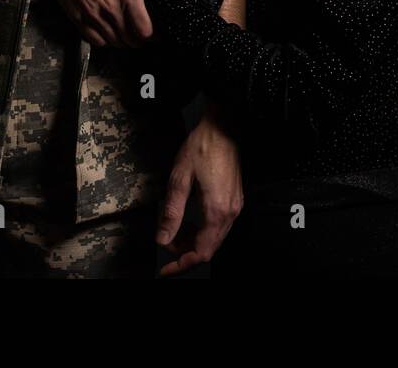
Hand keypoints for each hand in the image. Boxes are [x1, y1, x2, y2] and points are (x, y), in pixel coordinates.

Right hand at [38, 0, 183, 47]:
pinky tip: (107, 32)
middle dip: (140, 39)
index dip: (154, 35)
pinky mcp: (76, 17)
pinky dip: (104, 40)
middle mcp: (112, 9)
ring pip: (114, 42)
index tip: (157, 32)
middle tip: (144, 33)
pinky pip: (95, 40)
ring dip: (124, 41)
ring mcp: (92, 15)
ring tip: (128, 35)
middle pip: (131, 40)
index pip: (145, 29)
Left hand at [156, 116, 242, 276]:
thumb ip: (171, 213)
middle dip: (185, 255)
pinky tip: (187, 224)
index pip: (201, 253)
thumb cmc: (202, 147)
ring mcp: (235, 207)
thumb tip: (162, 240)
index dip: (181, 265)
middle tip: (164, 249)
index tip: (164, 270)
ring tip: (172, 235)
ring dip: (193, 243)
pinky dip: (202, 232)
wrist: (224, 126)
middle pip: (209, 250)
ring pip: (215, 240)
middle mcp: (230, 213)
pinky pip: (219, 227)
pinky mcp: (235, 200)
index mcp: (216, 211)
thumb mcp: (179, 179)